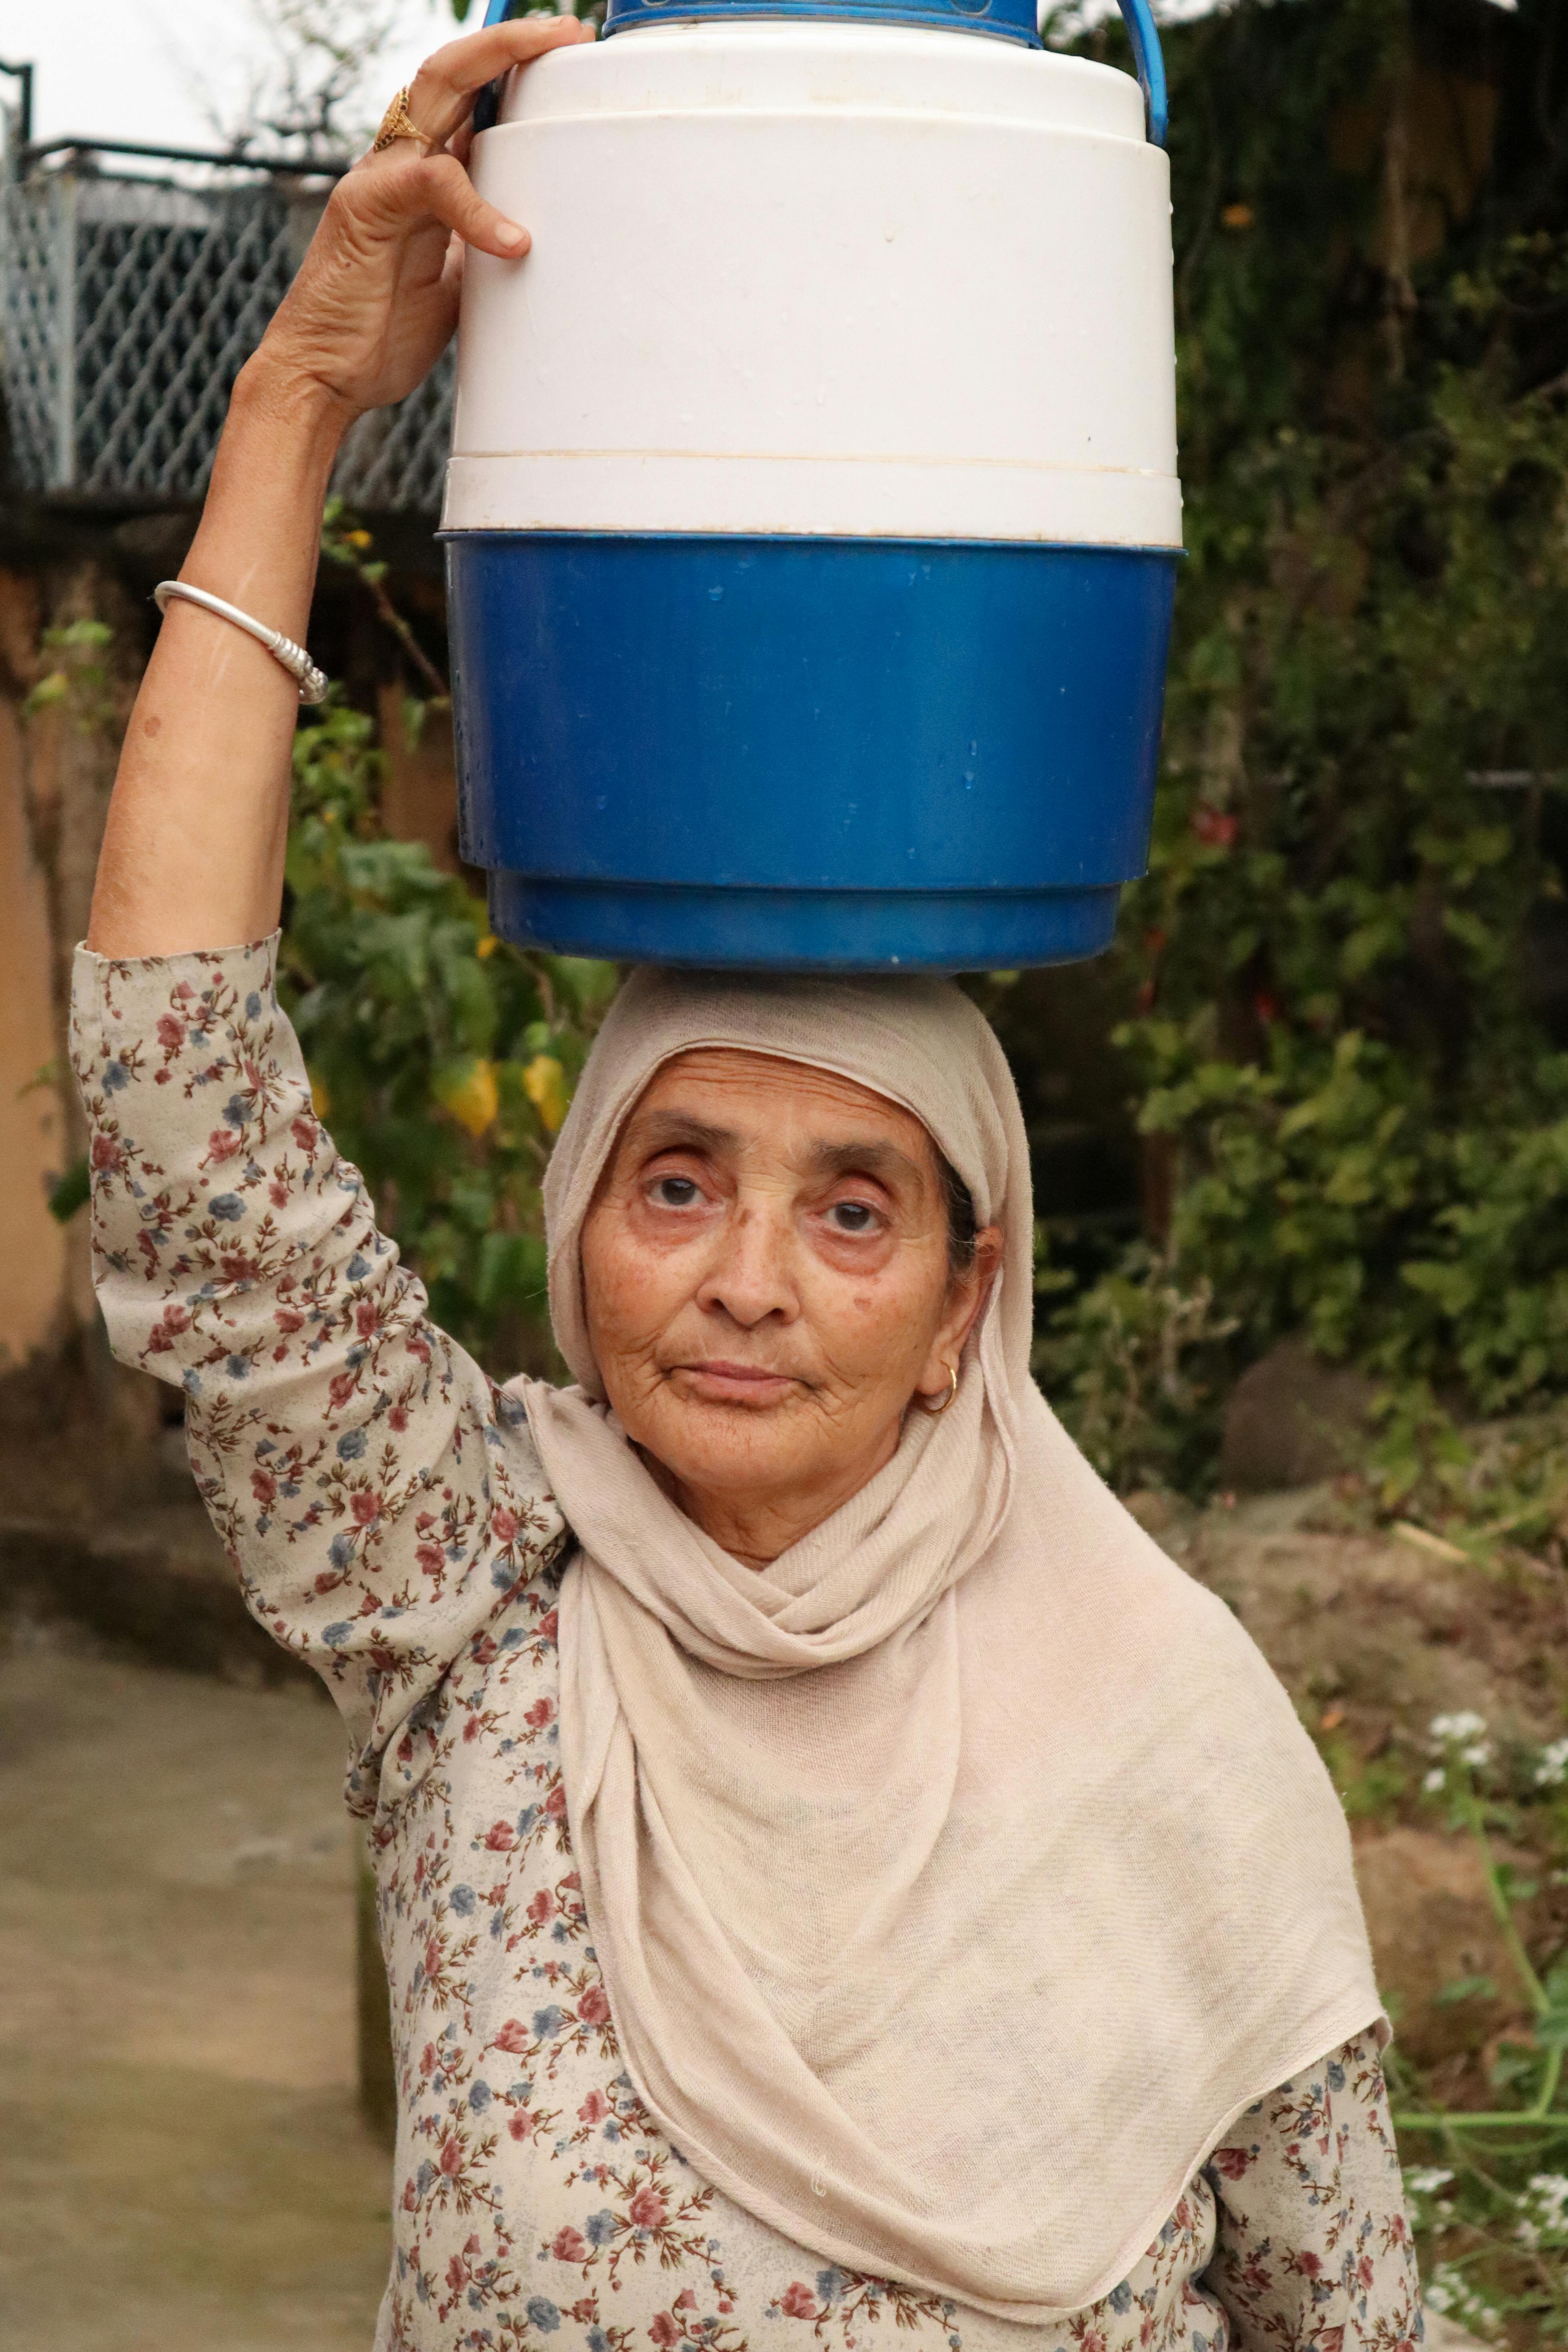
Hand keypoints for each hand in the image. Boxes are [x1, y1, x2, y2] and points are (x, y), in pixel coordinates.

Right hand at [252, 14, 593, 424]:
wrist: (325, 376)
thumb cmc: (380, 334)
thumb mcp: (453, 286)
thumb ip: (478, 250)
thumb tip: (526, 244)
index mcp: (419, 178)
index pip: (463, 101)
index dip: (509, 70)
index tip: (564, 57)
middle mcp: (396, 164)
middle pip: (450, 71)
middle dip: (508, 41)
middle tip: (566, 29)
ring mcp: (378, 179)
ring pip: (435, 92)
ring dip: (495, 64)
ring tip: (551, 56)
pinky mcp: (365, 208)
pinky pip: (432, 184)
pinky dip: (478, 209)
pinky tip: (514, 239)